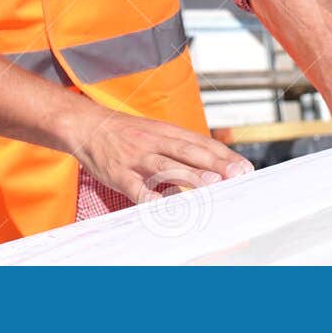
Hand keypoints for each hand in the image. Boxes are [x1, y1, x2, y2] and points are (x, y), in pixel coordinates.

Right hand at [66, 106, 252, 203]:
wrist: (86, 125)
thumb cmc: (125, 134)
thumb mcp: (154, 133)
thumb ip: (180, 149)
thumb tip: (211, 168)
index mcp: (166, 131)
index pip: (200, 143)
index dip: (223, 155)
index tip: (246, 168)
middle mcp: (154, 141)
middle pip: (188, 151)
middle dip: (214, 163)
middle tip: (238, 174)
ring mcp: (136, 157)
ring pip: (165, 165)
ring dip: (188, 175)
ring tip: (210, 184)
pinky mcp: (119, 172)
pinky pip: (135, 187)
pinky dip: (148, 196)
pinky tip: (162, 207)